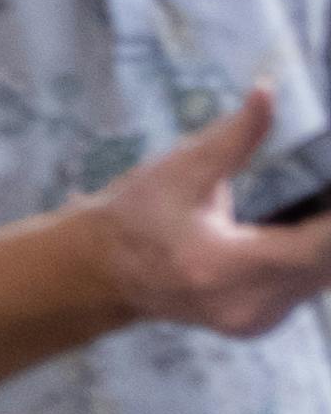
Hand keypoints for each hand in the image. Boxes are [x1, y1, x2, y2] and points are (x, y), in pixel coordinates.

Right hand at [89, 89, 330, 341]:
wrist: (105, 270)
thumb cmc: (138, 214)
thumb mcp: (181, 169)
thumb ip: (233, 136)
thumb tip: (267, 90)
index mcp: (225, 267)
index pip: (313, 248)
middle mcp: (248, 305)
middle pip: (326, 267)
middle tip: (329, 182)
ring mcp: (257, 322)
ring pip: (323, 279)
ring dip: (328, 241)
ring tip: (321, 196)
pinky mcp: (261, 324)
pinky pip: (307, 286)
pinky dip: (316, 256)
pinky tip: (311, 225)